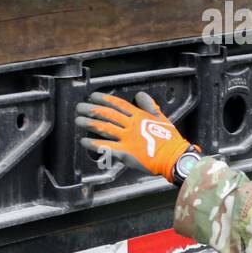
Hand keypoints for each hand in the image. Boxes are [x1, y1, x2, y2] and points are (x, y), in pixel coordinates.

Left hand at [76, 92, 195, 182]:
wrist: (173, 157)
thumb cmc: (169, 140)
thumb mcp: (161, 117)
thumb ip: (149, 105)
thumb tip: (140, 95)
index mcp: (139, 116)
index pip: (118, 104)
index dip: (104, 99)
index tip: (93, 96)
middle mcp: (131, 126)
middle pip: (108, 114)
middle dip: (92, 109)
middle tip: (80, 107)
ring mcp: (127, 139)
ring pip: (104, 128)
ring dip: (89, 123)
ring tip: (78, 120)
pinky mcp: (125, 153)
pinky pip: (106, 147)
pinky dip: (94, 143)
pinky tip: (84, 141)